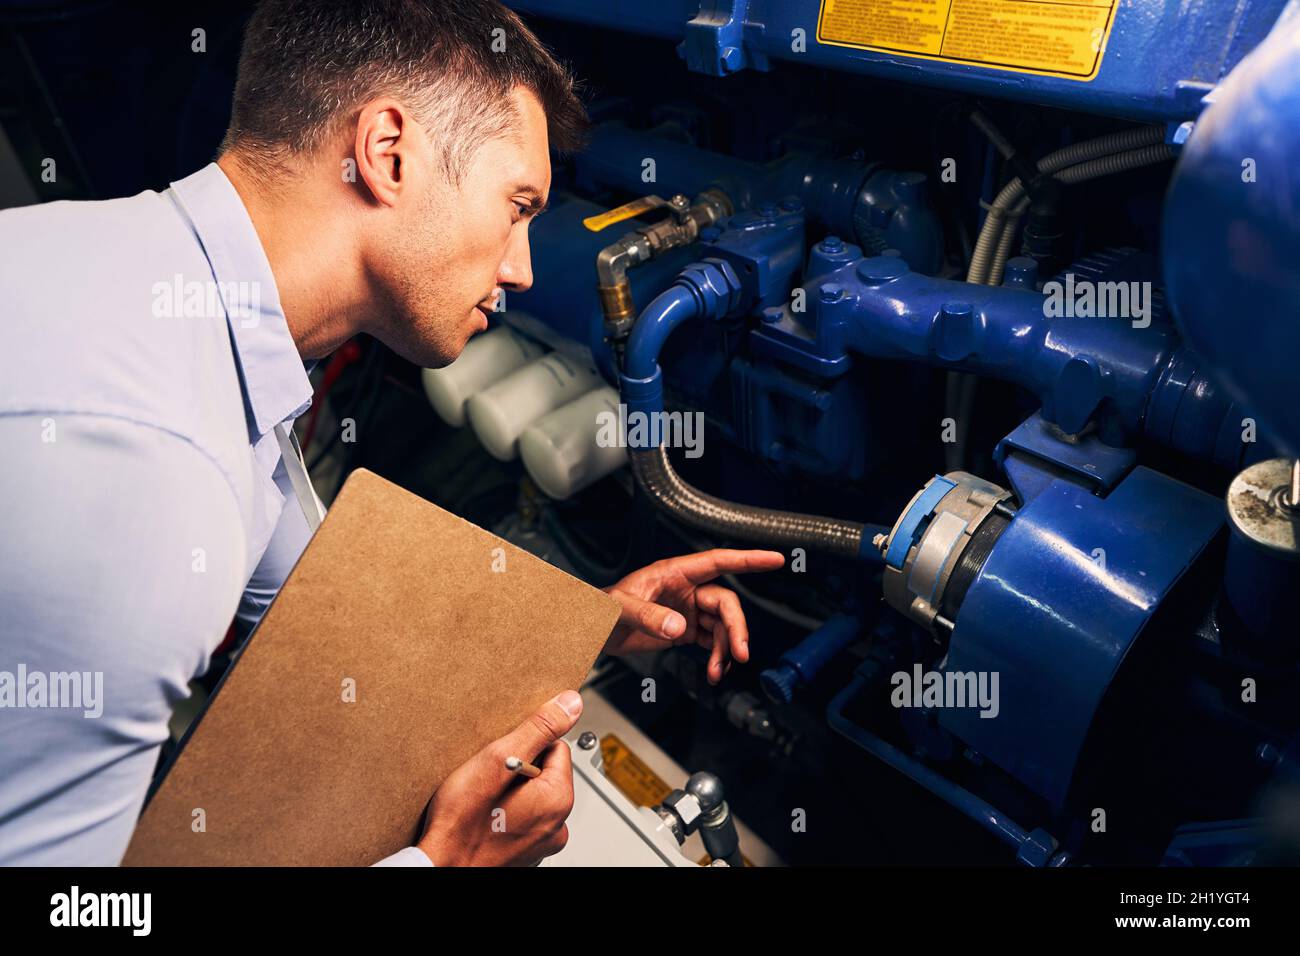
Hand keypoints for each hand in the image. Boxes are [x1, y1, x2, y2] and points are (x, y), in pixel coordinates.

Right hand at [416, 690, 582, 865]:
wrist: (440, 868)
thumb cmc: (460, 825)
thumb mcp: (498, 760)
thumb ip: (538, 729)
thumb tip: (570, 704)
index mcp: (558, 799)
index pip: (556, 747)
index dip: (525, 744)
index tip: (503, 755)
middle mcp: (557, 825)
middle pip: (544, 772)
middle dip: (517, 768)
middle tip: (488, 777)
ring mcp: (541, 842)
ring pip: (531, 796)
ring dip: (509, 790)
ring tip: (483, 797)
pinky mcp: (524, 852)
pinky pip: (521, 818)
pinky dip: (505, 812)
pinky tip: (483, 813)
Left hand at [603, 549, 784, 683]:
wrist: (591, 631)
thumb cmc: (599, 608)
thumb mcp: (619, 608)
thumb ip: (648, 616)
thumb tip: (677, 626)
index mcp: (673, 572)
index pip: (718, 561)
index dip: (748, 559)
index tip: (774, 559)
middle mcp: (685, 589)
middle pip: (725, 603)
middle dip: (736, 629)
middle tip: (739, 653)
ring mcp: (686, 609)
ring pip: (721, 625)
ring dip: (725, 649)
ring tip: (717, 671)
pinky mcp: (684, 629)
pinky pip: (712, 640)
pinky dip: (717, 656)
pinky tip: (714, 670)